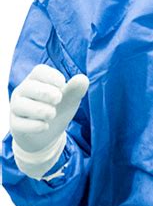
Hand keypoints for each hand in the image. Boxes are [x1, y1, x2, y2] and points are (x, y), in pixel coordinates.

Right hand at [10, 64, 89, 178]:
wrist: (48, 134)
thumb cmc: (58, 109)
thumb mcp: (68, 100)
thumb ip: (75, 90)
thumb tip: (83, 79)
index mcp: (37, 80)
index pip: (39, 71)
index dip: (51, 76)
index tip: (62, 84)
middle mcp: (24, 91)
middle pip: (28, 87)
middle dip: (44, 92)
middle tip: (58, 99)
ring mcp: (17, 108)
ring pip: (20, 105)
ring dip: (38, 109)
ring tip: (52, 114)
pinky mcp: (15, 125)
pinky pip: (18, 124)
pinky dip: (33, 126)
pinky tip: (45, 126)